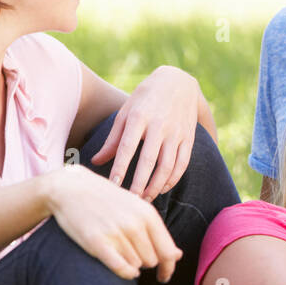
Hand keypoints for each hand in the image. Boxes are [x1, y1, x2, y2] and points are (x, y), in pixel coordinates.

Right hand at [47, 165, 181, 280]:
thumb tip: (178, 256)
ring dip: (131, 264)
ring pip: (136, 265)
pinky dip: (125, 273)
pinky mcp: (97, 242)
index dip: (168, 268)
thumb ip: (157, 233)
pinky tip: (122, 268)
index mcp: (148, 214)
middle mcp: (135, 224)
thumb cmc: (106, 200)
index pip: (168, 252)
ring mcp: (116, 233)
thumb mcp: (137, 209)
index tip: (164, 277)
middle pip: (152, 261)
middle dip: (145, 262)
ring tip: (119, 250)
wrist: (71, 188)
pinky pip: (121, 269)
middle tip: (131, 253)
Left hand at [90, 66, 203, 199]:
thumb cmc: (145, 99)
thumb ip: (113, 139)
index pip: (127, 147)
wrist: (179, 83)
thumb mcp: (126, 112)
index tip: (113, 186)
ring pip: (168, 166)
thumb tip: (96, 162)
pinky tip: (162, 188)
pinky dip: (172, 179)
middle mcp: (159, 125)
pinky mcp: (189, 138)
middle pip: (149, 161)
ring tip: (144, 199)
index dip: (120, 168)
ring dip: (156, 186)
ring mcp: (176, 132)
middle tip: (130, 201)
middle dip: (139, 184)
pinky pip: (182, 164)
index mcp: (139, 117)